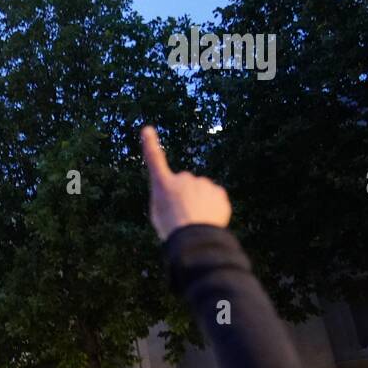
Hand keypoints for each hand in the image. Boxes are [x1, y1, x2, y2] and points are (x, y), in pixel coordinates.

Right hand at [140, 126, 230, 240]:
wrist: (194, 237)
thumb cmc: (171, 228)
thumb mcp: (158, 213)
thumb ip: (168, 198)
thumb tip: (182, 194)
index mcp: (163, 183)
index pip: (154, 159)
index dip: (150, 144)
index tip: (147, 130)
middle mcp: (183, 179)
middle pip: (184, 184)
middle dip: (184, 194)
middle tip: (181, 214)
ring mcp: (203, 184)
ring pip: (201, 191)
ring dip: (199, 201)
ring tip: (195, 220)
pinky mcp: (219, 192)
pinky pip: (215, 199)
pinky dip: (212, 207)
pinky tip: (208, 220)